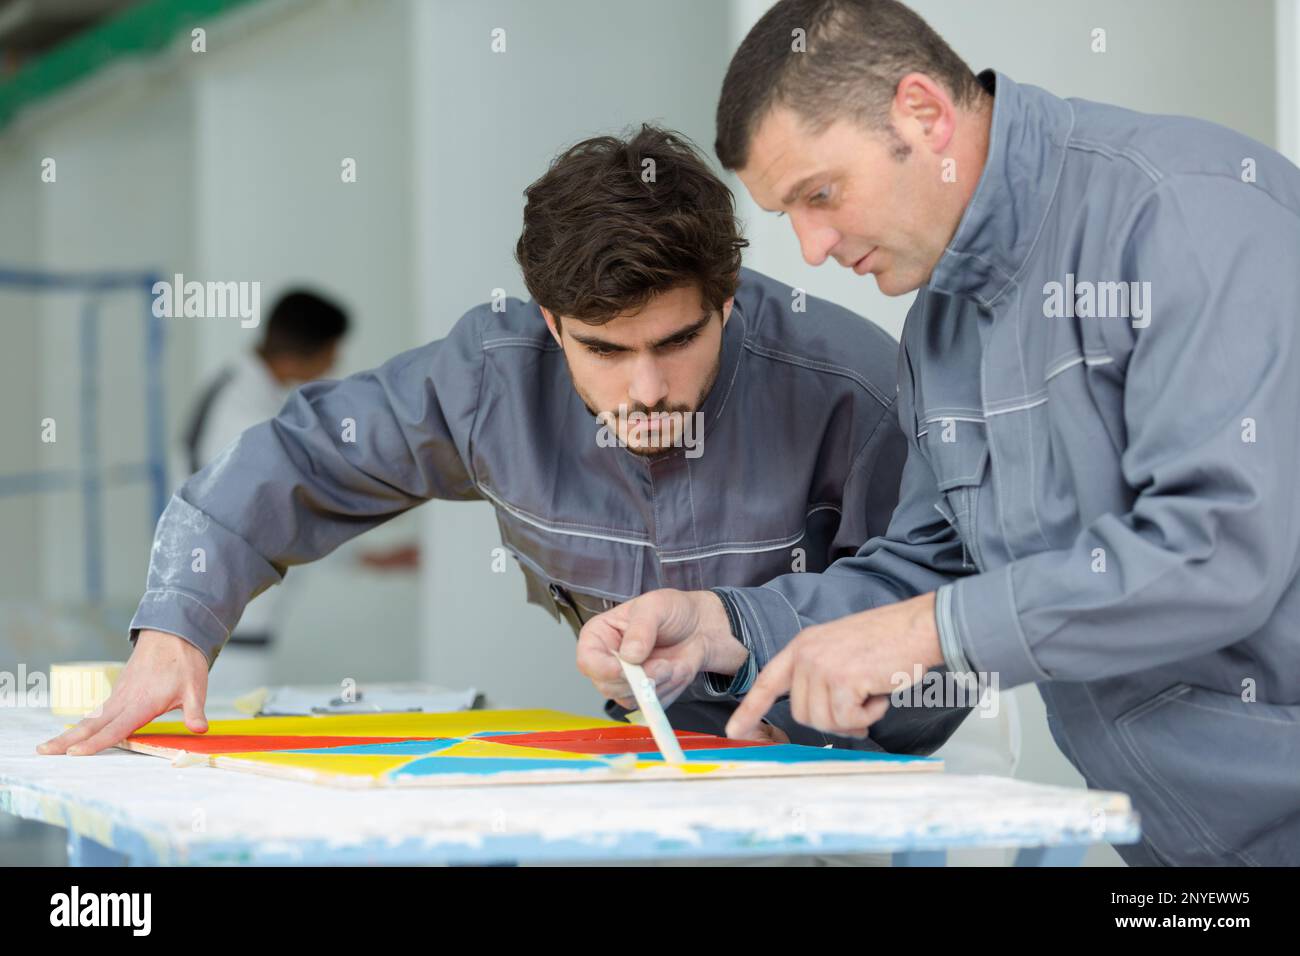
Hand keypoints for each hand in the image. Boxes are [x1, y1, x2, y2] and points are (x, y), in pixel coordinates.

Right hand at [36, 629, 209, 755]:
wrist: (173, 634)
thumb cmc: (184, 662)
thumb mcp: (195, 687)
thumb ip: (194, 710)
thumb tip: (200, 729)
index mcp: (142, 703)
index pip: (116, 728)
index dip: (96, 742)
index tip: (74, 753)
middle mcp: (125, 700)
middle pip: (92, 724)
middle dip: (67, 740)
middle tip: (42, 751)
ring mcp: (119, 696)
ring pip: (92, 718)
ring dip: (70, 732)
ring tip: (48, 747)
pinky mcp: (120, 692)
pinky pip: (98, 712)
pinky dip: (84, 724)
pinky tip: (75, 733)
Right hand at [576, 589, 746, 708]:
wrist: (700, 628)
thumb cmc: (673, 611)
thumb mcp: (655, 607)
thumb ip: (641, 628)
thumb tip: (629, 655)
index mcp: (599, 635)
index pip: (588, 660)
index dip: (604, 669)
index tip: (628, 667)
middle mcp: (607, 661)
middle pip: (607, 686)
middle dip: (639, 679)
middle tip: (663, 665)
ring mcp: (624, 681)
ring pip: (630, 698)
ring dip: (657, 684)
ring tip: (672, 664)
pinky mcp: (643, 695)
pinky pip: (650, 705)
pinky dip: (667, 691)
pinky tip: (675, 671)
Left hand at [726, 592, 942, 740]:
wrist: (918, 627)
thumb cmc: (887, 640)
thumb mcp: (840, 650)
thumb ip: (822, 679)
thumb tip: (823, 719)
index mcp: (803, 646)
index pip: (768, 681)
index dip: (750, 708)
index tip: (735, 730)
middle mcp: (806, 654)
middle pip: (802, 714)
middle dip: (832, 718)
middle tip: (860, 704)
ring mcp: (822, 666)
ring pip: (824, 721)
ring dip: (853, 717)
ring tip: (871, 691)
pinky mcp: (842, 680)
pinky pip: (848, 720)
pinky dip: (868, 715)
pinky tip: (879, 692)